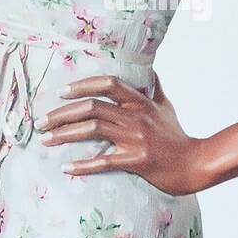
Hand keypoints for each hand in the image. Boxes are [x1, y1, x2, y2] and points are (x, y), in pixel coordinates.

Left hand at [35, 71, 208, 195]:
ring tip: (46, 140)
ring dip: (64, 134)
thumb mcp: (165, 106)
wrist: (196, 164)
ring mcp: (135, 139)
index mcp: (139, 101)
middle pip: (91, 107)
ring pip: (92, 130)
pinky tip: (66, 168)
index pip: (107, 84)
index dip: (82, 85)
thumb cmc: (177, 136)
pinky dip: (82, 165)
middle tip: (41, 121)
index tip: (61, 92)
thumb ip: (153, 87)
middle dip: (62, 113)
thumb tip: (148, 69)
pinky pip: (104, 161)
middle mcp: (135, 117)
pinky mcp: (137, 161)